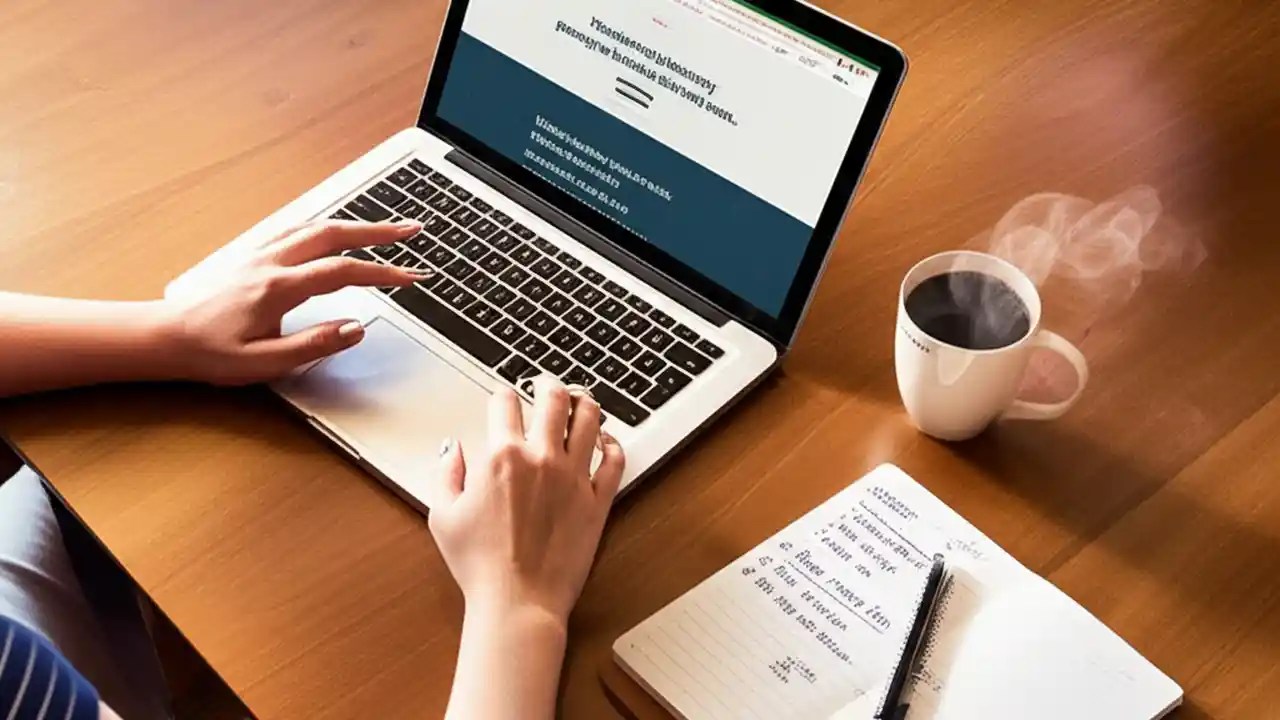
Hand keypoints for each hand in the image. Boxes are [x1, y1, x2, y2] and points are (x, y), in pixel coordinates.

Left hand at [162, 220, 429, 384]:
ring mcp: (262, 253)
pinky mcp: (254, 255)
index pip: (342, 272)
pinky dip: (327, 225)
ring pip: (317, 226)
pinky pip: (298, 228)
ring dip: (356, 224)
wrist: (167, 336)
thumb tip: (355, 328)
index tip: (411, 277)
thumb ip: (313, 345)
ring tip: (386, 229)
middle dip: (379, 232)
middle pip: (335, 234)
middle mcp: (272, 261)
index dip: (382, 272)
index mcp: (278, 287)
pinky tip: (337, 229)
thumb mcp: (264, 362)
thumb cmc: (211, 352)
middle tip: (412, 231)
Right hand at [428, 377, 624, 624]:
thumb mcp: (442, 516)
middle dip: (549, 384)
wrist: (517, 602)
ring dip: (584, 403)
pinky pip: (615, 459)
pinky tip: (606, 441)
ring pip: (590, 418)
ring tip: (580, 402)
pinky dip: (612, 443)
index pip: (505, 402)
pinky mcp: (597, 500)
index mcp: (502, 457)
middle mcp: (541, 458)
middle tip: (547, 385)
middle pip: (554, 398)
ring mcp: (574, 477)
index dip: (502, 395)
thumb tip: (454, 450)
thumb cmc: (479, 566)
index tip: (504, 400)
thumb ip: (446, 474)